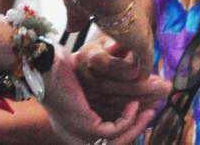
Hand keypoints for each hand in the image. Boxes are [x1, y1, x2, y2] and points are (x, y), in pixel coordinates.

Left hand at [44, 44, 162, 143]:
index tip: (144, 113)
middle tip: (153, 112)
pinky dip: (128, 119)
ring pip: (118, 140)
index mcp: (75, 131)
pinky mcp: (87, 128)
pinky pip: (115, 130)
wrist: (46, 64)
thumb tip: (133, 92)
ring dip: (137, 126)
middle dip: (137, 128)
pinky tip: (134, 104)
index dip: (129, 126)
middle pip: (116, 142)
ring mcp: (81, 136)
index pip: (108, 136)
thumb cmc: (61, 69)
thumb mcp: (87, 84)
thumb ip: (105, 94)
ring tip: (150, 110)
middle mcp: (77, 138)